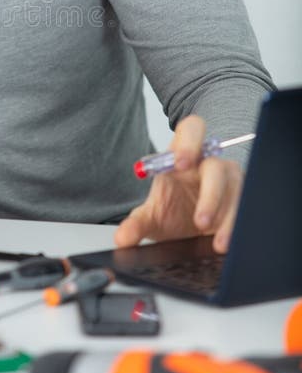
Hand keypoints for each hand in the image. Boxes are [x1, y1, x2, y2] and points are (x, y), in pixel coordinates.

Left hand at [114, 116, 243, 253]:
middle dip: (210, 194)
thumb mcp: (152, 218)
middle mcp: (210, 164)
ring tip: (218, 242)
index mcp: (183, 155)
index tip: (180, 164)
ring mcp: (230, 182)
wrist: (190, 230)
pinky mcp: (244, 200)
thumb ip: (136, 225)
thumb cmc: (173, 210)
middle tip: (200, 220)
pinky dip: (239, 227)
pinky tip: (230, 243)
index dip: (188, 143)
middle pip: (216, 166)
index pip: (191, 130)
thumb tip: (122, 239)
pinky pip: (248, 208)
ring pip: (237, 190)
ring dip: (227, 216)